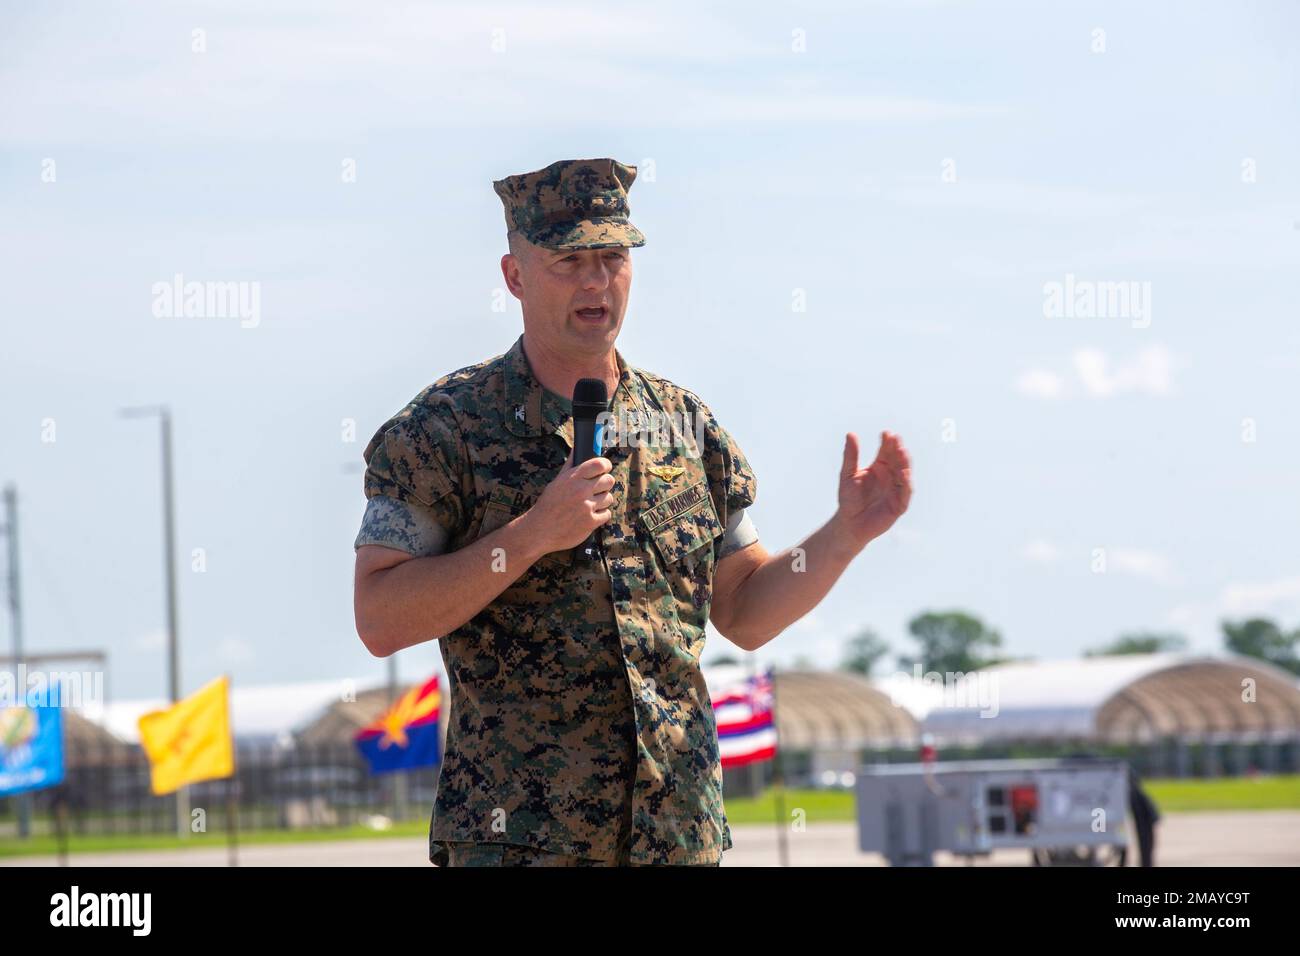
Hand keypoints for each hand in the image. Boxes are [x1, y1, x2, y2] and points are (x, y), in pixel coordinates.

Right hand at [522, 456, 615, 552]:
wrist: (539, 531)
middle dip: (604, 484)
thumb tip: (578, 447)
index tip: (605, 469)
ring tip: (588, 505)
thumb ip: (571, 465)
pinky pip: (607, 514)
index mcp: (573, 478)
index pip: (600, 464)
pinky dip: (600, 516)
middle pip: (609, 480)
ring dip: (601, 502)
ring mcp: (587, 507)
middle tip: (596, 489)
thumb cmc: (548, 504)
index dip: (605, 465)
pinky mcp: (591, 522)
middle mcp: (581, 490)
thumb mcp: (557, 482)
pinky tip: (588, 516)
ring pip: (609, 498)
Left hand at [832, 431, 911, 553]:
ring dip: (904, 463)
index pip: (886, 451)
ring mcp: (896, 490)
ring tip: (902, 451)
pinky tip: (905, 473)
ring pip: (904, 474)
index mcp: (879, 467)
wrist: (848, 523)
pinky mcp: (899, 505)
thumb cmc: (848, 499)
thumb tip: (850, 433)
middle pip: (897, 460)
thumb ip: (850, 456)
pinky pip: (905, 493)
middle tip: (896, 440)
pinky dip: (906, 483)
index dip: (887, 442)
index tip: (886, 433)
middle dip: (897, 450)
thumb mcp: (847, 474)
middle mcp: (890, 477)